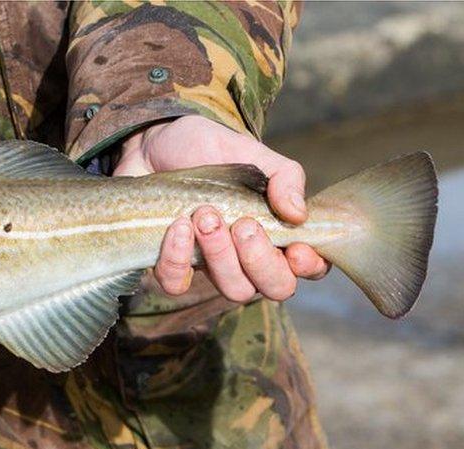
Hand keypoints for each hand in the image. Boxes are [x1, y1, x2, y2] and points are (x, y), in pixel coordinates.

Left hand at [115, 115, 328, 302]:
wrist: (155, 143)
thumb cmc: (208, 149)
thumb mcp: (251, 153)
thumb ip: (284, 177)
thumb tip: (299, 214)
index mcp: (276, 231)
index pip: (308, 267)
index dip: (308, 266)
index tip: (295, 247)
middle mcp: (248, 256)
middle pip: (274, 288)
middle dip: (261, 260)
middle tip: (242, 225)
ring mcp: (210, 264)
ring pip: (232, 289)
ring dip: (221, 255)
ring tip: (205, 215)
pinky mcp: (171, 265)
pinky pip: (178, 283)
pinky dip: (178, 258)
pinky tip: (178, 226)